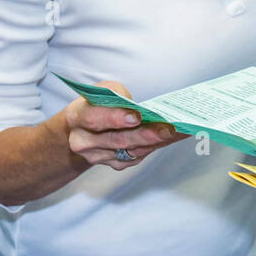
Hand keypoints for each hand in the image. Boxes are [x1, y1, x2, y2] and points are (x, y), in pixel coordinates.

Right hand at [62, 81, 188, 169]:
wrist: (80, 131)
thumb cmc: (94, 105)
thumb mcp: (100, 91)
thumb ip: (117, 95)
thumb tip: (141, 109)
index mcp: (77, 117)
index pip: (94, 118)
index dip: (115, 118)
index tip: (136, 116)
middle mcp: (84, 141)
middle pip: (116, 140)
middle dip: (144, 135)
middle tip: (167, 129)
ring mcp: (99, 156)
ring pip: (130, 151)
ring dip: (156, 142)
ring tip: (178, 132)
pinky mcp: (114, 163)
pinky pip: (137, 156)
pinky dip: (156, 146)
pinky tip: (172, 137)